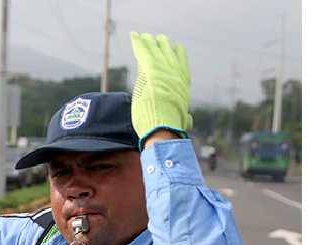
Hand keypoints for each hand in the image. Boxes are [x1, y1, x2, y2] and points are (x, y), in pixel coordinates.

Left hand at [129, 32, 191, 146]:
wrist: (164, 129)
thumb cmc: (170, 129)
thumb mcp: (180, 120)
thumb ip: (184, 117)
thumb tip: (189, 120)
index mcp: (183, 85)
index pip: (181, 65)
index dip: (178, 55)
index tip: (175, 47)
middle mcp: (176, 74)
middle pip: (169, 54)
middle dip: (163, 46)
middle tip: (157, 38)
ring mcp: (164, 71)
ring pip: (156, 50)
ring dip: (149, 42)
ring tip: (144, 36)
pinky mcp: (151, 70)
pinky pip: (143, 52)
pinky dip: (138, 43)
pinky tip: (134, 36)